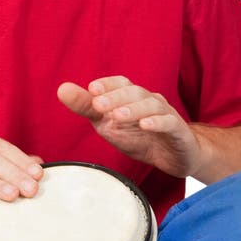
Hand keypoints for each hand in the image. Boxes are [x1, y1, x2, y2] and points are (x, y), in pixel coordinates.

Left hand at [57, 76, 206, 177]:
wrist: (175, 157)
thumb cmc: (139, 136)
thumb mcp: (108, 123)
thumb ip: (87, 106)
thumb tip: (62, 89)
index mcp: (132, 97)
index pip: (121, 83)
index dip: (108, 84)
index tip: (92, 89)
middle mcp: (150, 100)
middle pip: (134, 92)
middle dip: (115, 97)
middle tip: (98, 105)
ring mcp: (166, 114)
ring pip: (152, 105)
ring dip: (133, 109)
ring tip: (117, 116)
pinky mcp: (178, 131)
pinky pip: (170, 122)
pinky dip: (157, 122)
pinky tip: (145, 125)